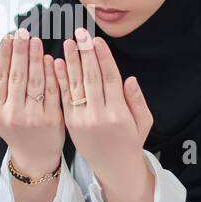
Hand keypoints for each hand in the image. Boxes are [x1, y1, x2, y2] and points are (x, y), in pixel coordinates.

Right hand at [0, 28, 65, 177]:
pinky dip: (51, 74)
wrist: (35, 158)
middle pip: (17, 76)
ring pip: (34, 81)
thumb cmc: (15, 132)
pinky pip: (52, 91)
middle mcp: (13, 114)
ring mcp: (33, 117)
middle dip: (19, 51)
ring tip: (35, 40)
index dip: (4, 56)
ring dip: (35, 58)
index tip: (7, 37)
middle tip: (22, 32)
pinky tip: (50, 59)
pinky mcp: (53, 119)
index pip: (0, 77)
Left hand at [55, 26, 152, 182]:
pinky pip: (64, 98)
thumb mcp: (144, 122)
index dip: (103, 57)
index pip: (110, 78)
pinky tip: (56, 63)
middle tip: (80, 33)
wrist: (113, 167)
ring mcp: (82, 120)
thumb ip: (137, 100)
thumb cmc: (130, 141)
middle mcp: (99, 115)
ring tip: (67, 43)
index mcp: (119, 113)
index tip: (97, 41)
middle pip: (91, 78)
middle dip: (85, 53)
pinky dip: (60, 80)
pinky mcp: (70, 123)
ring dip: (71, 62)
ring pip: (75, 85)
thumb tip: (129, 78)